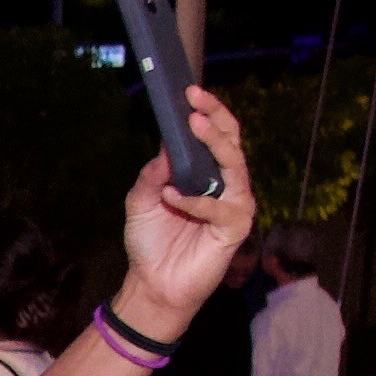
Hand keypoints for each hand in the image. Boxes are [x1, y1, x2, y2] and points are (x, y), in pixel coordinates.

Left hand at [112, 87, 253, 339]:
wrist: (152, 284)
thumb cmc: (150, 241)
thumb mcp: (140, 202)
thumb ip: (151, 174)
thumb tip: (164, 147)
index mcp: (205, 174)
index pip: (214, 136)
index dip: (207, 113)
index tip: (190, 92)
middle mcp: (225, 184)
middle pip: (231, 143)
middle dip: (215, 117)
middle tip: (196, 100)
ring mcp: (234, 204)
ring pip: (234, 166)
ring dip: (214, 145)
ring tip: (193, 126)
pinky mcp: (235, 228)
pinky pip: (221, 208)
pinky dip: (196, 201)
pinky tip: (172, 196)